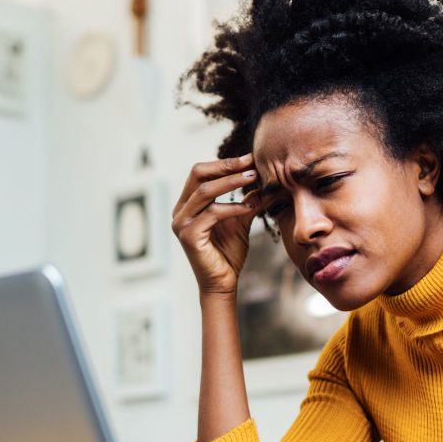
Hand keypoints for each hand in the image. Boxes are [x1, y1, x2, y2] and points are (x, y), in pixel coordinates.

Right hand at [171, 153, 259, 296]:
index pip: (201, 173)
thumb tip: (262, 178)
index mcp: (187, 204)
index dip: (225, 163)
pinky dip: (232, 207)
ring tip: (253, 178)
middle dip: (226, 166)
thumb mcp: (240, 219)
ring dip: (231, 182)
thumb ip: (246, 199)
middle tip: (250, 162)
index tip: (250, 158)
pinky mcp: (188, 236)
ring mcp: (181, 223)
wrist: (223, 283)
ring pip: (205, 191)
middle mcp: (180, 211)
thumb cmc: (228, 253)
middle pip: (198, 174)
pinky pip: (212, 213)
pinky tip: (249, 206)